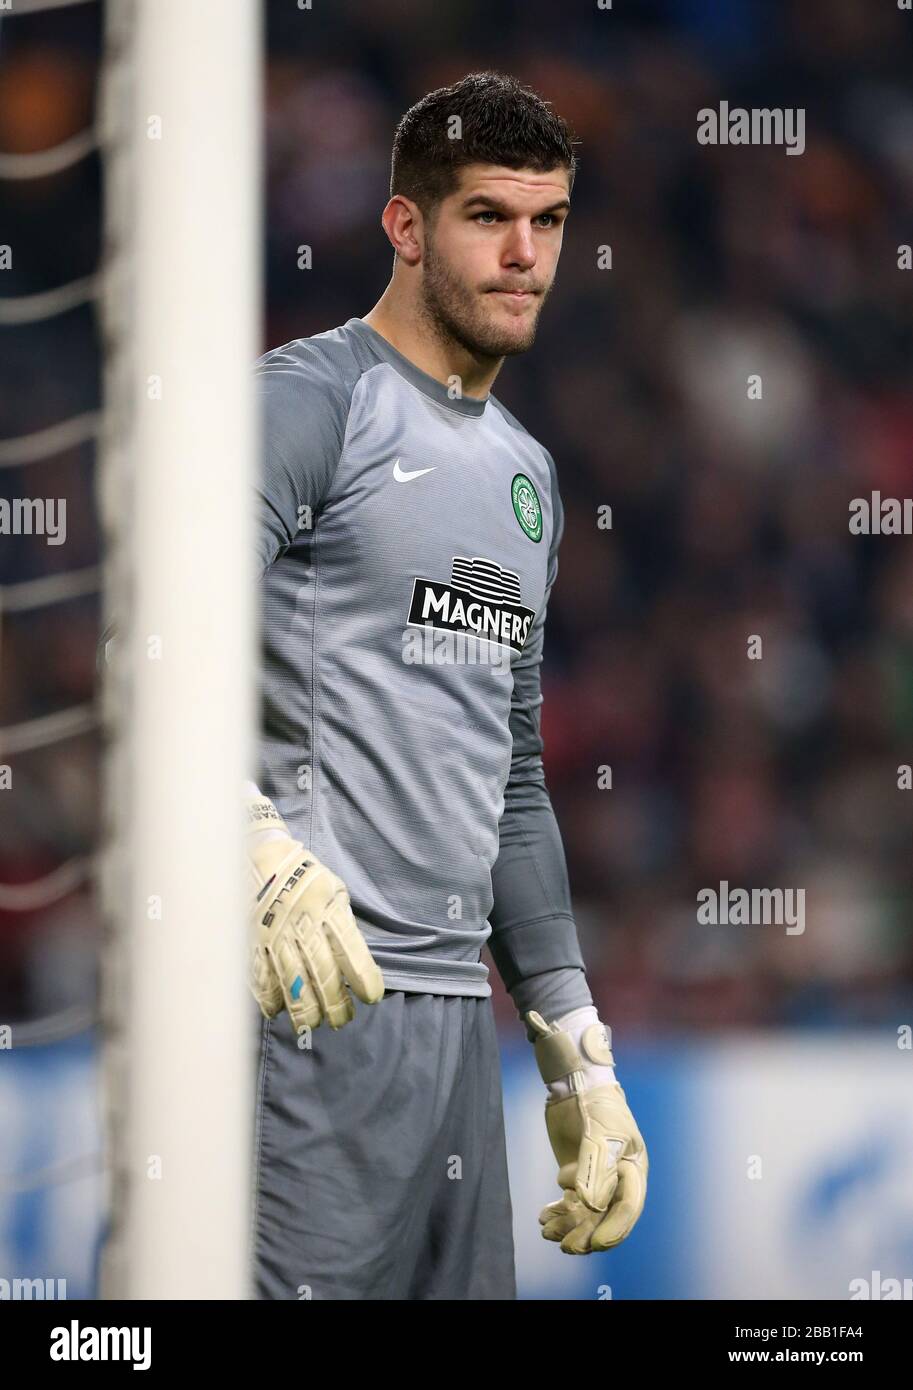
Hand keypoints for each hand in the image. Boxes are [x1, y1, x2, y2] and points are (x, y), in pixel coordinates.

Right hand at [246, 795, 384, 1032]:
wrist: (261, 856)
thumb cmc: (306, 875)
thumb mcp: (334, 889)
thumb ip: (342, 922)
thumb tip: (354, 959)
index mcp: (328, 908)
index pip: (351, 950)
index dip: (364, 977)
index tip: (372, 997)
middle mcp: (303, 925)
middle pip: (323, 973)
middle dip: (336, 1003)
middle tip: (343, 1020)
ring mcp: (276, 936)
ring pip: (293, 982)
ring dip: (305, 1009)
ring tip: (315, 1024)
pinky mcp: (253, 942)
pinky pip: (260, 976)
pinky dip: (269, 998)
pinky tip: (277, 1011)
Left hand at [527, 1008, 647, 1253]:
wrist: (574, 1082)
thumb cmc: (595, 1104)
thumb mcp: (599, 1134)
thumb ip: (596, 1170)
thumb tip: (589, 1206)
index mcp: (633, 1170)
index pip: (627, 1208)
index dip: (613, 1229)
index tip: (593, 1243)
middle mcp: (618, 1178)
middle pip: (604, 1215)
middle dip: (584, 1231)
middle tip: (562, 1243)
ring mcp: (597, 1177)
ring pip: (585, 1213)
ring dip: (567, 1224)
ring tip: (546, 1228)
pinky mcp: (576, 1174)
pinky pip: (571, 1202)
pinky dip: (558, 1211)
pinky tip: (544, 1215)